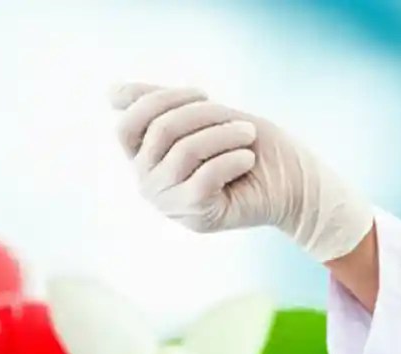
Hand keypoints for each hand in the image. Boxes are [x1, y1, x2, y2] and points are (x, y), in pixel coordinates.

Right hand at [109, 83, 373, 262]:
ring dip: (224, 135)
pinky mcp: (195, 214)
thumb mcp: (203, 115)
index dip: (163, 99)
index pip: (129, 122)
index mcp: (144, 156)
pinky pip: (204, 177)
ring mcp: (168, 201)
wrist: (291, 183)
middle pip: (161, 131)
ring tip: (249, 135)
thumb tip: (110, 92)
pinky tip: (247, 161)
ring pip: (184, 152)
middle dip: (204, 114)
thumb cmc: (248, 145)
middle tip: (238, 119)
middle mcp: (147, 181)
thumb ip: (160, 104)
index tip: (204, 94)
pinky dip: (231, 160)